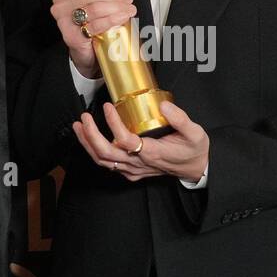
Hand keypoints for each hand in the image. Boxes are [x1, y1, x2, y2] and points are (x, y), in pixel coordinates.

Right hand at [51, 0, 135, 76]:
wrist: (85, 53)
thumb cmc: (89, 27)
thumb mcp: (96, 4)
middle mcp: (60, 7)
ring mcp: (65, 23)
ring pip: (95, 8)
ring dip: (117, 6)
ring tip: (129, 8)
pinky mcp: (73, 37)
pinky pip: (97, 25)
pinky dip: (113, 19)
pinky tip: (123, 17)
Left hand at [72, 100, 207, 182]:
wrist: (197, 169)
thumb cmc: (194, 150)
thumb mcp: (195, 133)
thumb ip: (180, 119)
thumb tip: (163, 105)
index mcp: (152, 153)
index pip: (125, 140)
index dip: (113, 124)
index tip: (107, 107)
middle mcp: (139, 163)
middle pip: (106, 154)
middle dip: (90, 135)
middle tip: (84, 117)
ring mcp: (134, 169)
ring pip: (103, 161)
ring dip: (87, 144)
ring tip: (79, 126)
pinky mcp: (132, 171)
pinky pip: (109, 164)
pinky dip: (95, 152)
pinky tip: (89, 140)